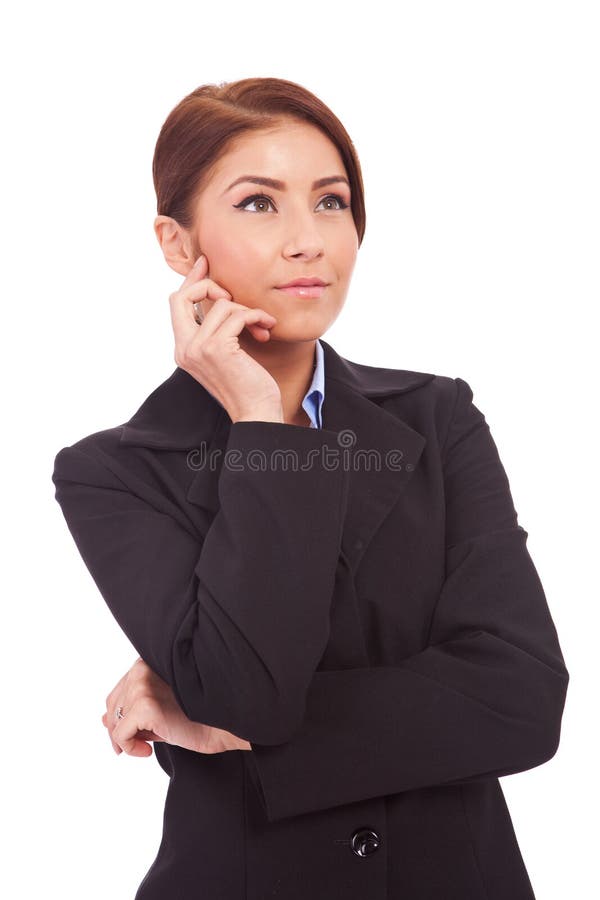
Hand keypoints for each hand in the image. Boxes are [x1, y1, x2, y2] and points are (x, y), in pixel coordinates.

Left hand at [102, 657, 251, 756]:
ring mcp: (143, 685)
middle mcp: (143, 668)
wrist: (225, 724)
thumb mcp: (161, 709)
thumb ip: (134, 709)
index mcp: (149, 662)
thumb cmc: (200, 715)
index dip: (120, 716)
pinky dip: (129, 748)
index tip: (133, 735)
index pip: (119, 691)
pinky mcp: (145, 706)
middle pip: (112, 705)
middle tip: (139, 746)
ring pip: (114, 720)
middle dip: (119, 730)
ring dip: (127, 740)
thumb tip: (103, 719)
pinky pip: (120, 735)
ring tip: (147, 746)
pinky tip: (148, 750)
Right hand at [169, 253, 283, 423]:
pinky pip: (237, 315)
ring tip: (262, 325)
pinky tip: (266, 328)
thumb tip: (221, 299)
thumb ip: (216, 329)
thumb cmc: (247, 385)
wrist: (256, 411)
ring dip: (248, 310)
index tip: (205, 263)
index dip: (191, 280)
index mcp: (183, 349)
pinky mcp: (217, 348)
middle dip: (207, 285)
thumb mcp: (226, 352)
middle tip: (231, 293)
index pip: (177, 304)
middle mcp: (184, 349)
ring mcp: (198, 349)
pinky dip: (256, 317)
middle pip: (181, 297)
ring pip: (221, 305)